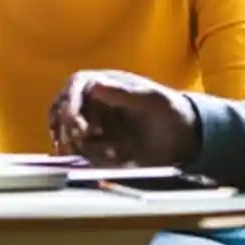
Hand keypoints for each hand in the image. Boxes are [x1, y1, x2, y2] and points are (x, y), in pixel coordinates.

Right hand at [48, 70, 199, 166]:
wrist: (182, 139)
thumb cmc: (169, 111)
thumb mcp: (152, 100)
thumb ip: (124, 93)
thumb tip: (96, 85)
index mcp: (104, 83)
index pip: (75, 86)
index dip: (69, 104)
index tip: (74, 125)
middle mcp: (92, 102)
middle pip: (62, 111)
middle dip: (66, 130)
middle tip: (80, 146)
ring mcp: (92, 124)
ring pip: (68, 135)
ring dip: (84, 148)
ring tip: (113, 155)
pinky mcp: (96, 145)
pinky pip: (82, 153)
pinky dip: (93, 159)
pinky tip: (115, 161)